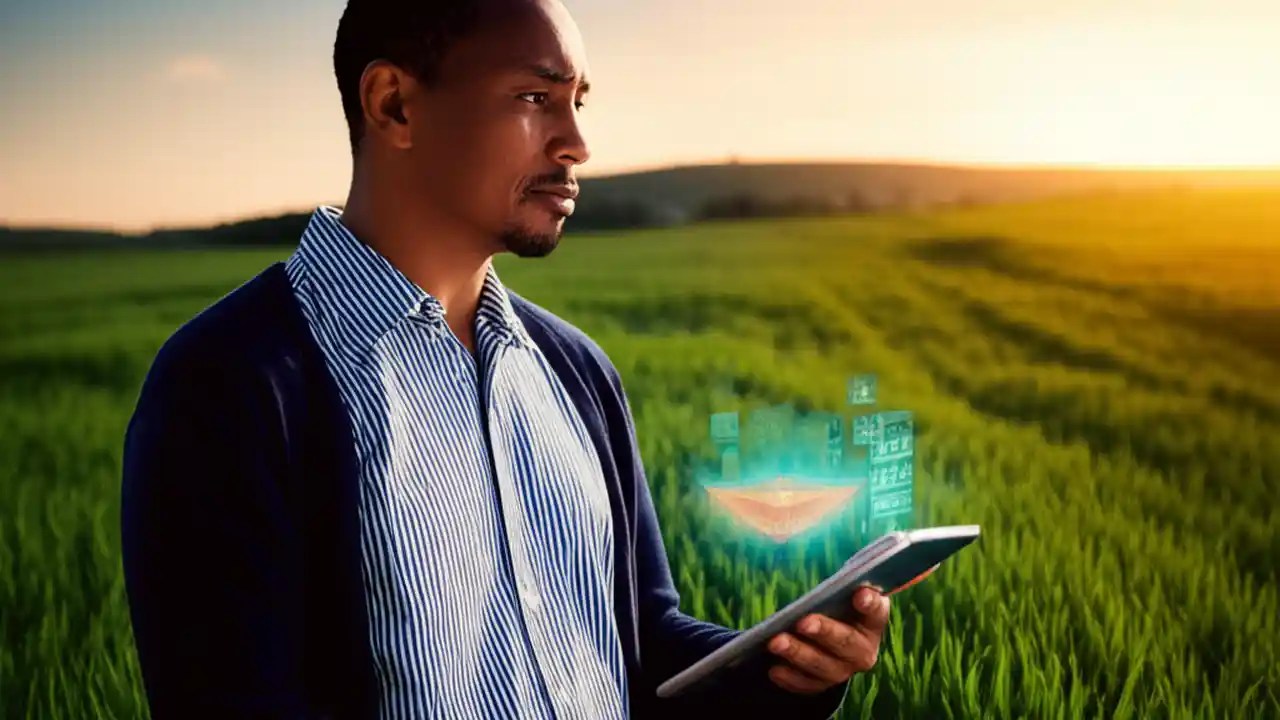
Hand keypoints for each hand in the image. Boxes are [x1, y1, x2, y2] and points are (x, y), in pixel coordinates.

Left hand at [765, 586, 890, 694]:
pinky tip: (774, 669)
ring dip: (799, 654)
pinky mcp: (822, 684)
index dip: (870, 603)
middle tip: (802, 622)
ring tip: (775, 642)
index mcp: (872, 621)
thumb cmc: (834, 605)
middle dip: (824, 632)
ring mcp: (844, 670)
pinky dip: (790, 678)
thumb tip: (838, 583)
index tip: (859, 595)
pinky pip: (807, 685)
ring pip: (823, 666)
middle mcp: (863, 651)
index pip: (876, 611)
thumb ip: (841, 586)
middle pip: (846, 642)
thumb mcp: (840, 592)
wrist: (827, 632)